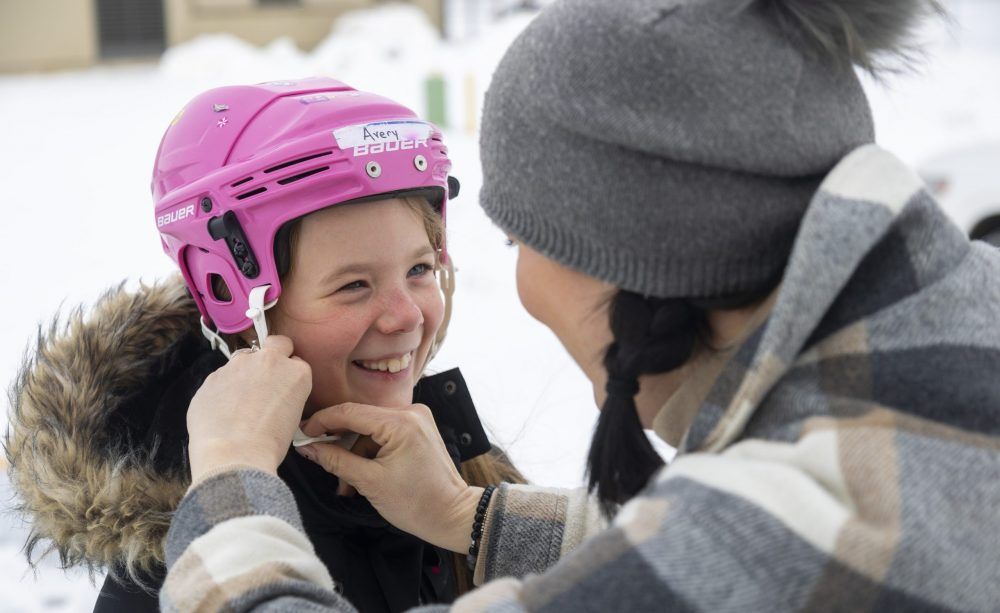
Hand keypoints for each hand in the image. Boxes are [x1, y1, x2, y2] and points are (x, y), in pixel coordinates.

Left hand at [187, 335, 311, 482]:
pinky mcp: (212, 376)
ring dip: (244, 372)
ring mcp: (237, 365)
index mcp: (296, 372)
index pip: (297, 361)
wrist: (233, 455)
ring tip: (239, 403)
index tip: (284, 389)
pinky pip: (221, 378)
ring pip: (244, 359)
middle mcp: (269, 360)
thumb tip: (270, 393)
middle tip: (266, 379)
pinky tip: (221, 413)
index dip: (290, 374)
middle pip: (276, 343)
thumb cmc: (269, 444)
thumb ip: (284, 392)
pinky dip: (223, 390)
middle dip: (273, 354)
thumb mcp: (293, 416)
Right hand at [298, 403, 482, 552]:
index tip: (302, 433)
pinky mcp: (419, 429)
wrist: (453, 515)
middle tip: (320, 462)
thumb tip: (308, 448)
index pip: (350, 412)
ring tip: (347, 487)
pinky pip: (385, 435)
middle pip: (361, 420)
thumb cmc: (416, 503)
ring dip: (356, 456)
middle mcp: (411, 412)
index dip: (322, 421)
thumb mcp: (369, 482)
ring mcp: (417, 419)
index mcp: (401, 422)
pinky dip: (372, 454)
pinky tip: (363, 477)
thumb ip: (336, 460)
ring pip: (371, 431)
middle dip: (340, 445)